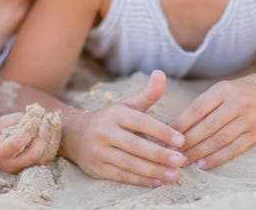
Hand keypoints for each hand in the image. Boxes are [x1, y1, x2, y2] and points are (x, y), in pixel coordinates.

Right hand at [0, 107, 60, 173]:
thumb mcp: (3, 123)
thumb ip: (19, 119)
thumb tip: (38, 113)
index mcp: (0, 153)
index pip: (17, 144)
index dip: (28, 131)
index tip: (36, 119)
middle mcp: (12, 165)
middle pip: (34, 155)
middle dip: (43, 136)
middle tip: (46, 120)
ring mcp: (24, 169)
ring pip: (44, 158)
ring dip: (52, 139)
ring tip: (54, 122)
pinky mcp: (33, 167)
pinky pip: (47, 157)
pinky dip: (54, 143)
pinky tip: (55, 129)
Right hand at [62, 70, 187, 186]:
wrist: (74, 134)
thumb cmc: (110, 119)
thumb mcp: (126, 104)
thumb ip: (147, 93)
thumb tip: (161, 73)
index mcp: (115, 114)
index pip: (141, 122)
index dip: (161, 131)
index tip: (181, 140)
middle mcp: (105, 131)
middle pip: (135, 145)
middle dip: (160, 154)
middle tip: (181, 161)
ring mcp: (99, 151)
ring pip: (129, 163)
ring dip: (153, 170)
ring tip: (174, 175)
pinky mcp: (96, 168)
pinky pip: (121, 175)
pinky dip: (140, 180)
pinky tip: (157, 182)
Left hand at [172, 74, 255, 169]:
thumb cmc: (236, 94)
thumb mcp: (220, 91)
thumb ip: (202, 106)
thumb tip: (175, 128)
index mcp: (224, 89)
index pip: (198, 108)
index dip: (181, 123)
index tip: (166, 135)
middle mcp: (238, 103)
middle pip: (208, 126)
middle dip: (188, 141)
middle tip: (171, 152)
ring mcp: (249, 119)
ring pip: (220, 139)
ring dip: (200, 152)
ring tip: (184, 160)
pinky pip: (234, 149)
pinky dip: (217, 158)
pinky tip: (203, 164)